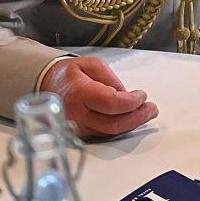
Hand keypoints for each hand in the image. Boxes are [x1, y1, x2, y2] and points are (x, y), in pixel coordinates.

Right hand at [39, 56, 158, 138]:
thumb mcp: (91, 64)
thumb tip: (126, 95)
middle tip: (152, 109)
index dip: (131, 102)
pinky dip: (120, 128)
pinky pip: (104, 135)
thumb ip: (111, 79)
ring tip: (146, 112)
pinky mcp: (79, 135)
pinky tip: (131, 119)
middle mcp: (76, 114)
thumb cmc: (70, 74)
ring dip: (132, 124)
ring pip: (110, 133)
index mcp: (78, 93)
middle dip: (137, 117)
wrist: (47, 85)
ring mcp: (76, 128)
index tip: (142, 95)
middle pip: (113, 124)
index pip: (111, 103)